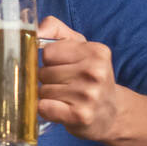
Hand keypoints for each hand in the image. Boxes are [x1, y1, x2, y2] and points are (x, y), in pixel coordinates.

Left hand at [37, 16, 125, 141]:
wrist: (111, 113)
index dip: (49, 61)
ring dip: (47, 96)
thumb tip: (35, 30)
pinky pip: (44, 107)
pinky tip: (60, 110)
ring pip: (42, 91)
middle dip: (47, 80)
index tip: (62, 67)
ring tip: (65, 98)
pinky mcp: (81, 116)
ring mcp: (89, 95)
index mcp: (96, 51)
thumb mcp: (80, 47)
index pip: (48, 52)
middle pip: (43, 72)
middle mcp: (96, 72)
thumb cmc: (89, 77)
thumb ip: (56, 30)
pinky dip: (45, 109)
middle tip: (65, 86)